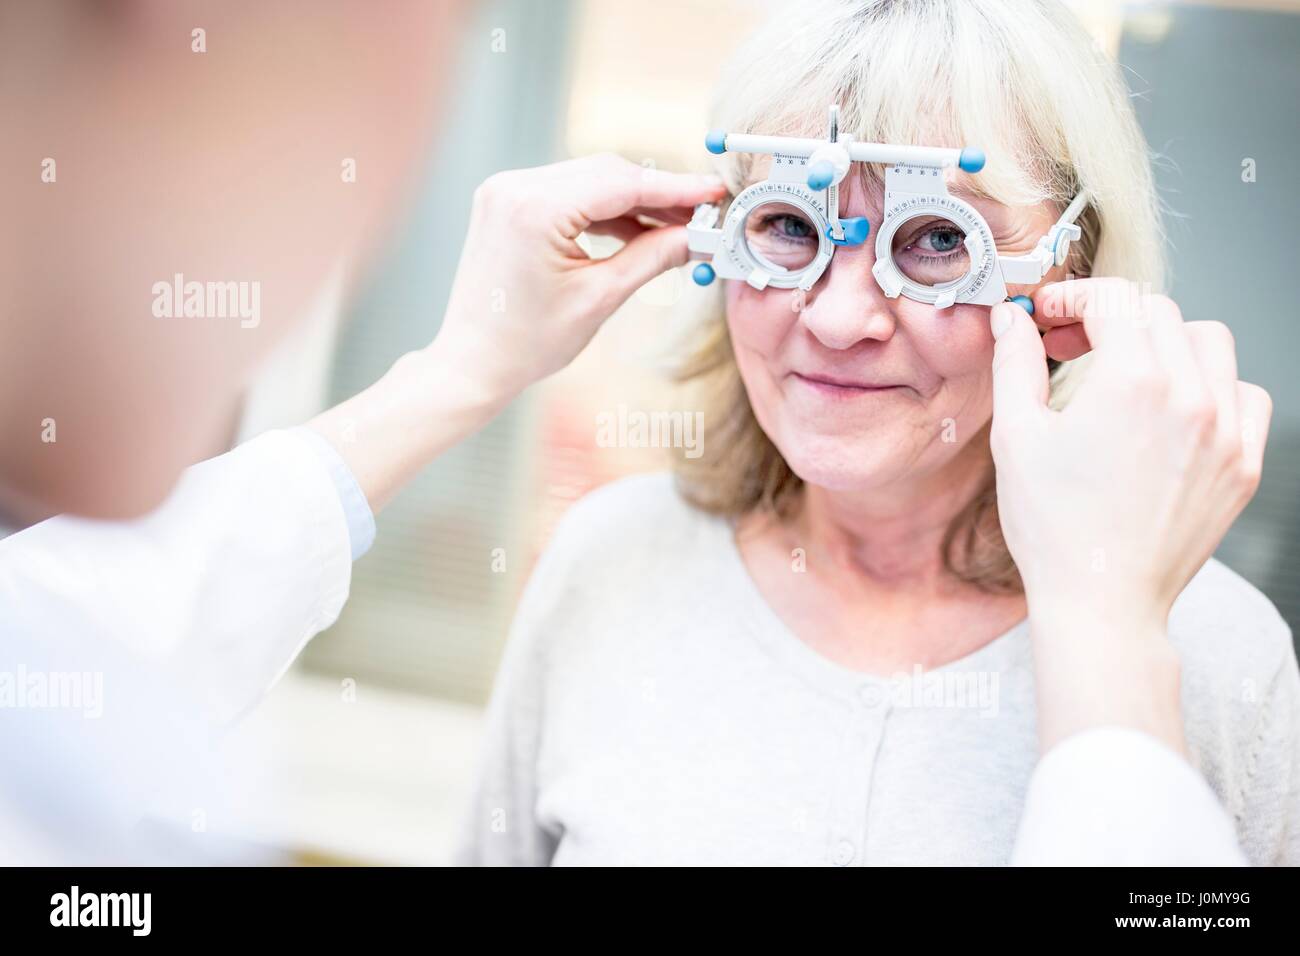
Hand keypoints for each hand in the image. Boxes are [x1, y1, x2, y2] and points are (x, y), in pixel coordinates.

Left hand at [310, 155, 723, 511]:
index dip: (675, 187)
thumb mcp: (600, 298)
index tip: (715, 190)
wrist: (472, 362)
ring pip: (590, 180)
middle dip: (658, 192)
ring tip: (677, 226)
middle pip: (607, 173)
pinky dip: (603, 208)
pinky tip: (637, 229)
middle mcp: (515, 186)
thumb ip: (652, 257)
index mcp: (534, 209)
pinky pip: (568, 193)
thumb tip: (697, 234)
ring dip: (633, 200)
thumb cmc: (527, 342)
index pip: (621, 184)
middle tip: (703, 214)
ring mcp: (507, 190)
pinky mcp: (507, 201)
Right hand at [987, 278, 1272, 748]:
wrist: (1101, 602)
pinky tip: (1174, 411)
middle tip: (1073, 346)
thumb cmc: (1053, 528)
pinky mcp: (1241, 465)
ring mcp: (1225, 430)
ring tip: (1127, 374)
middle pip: (1160, 313)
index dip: (1072, 297)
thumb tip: (1013, 319)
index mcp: (1132, 381)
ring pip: (1209, 343)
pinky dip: (1212, 387)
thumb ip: (1015, 364)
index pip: (1114, 298)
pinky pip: (1246, 395)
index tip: (1049, 317)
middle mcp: (1190, 396)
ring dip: (1165, 344)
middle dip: (1112, 318)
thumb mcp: (1017, 437)